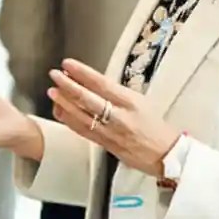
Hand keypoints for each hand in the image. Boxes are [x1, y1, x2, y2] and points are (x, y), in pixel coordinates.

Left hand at [47, 58, 180, 176]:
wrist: (166, 154)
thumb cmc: (155, 125)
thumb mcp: (140, 101)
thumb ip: (116, 93)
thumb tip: (91, 81)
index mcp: (131, 102)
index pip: (102, 84)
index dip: (82, 73)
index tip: (67, 64)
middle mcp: (120, 117)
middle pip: (88, 99)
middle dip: (68, 86)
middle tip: (55, 75)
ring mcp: (111, 133)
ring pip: (82, 116)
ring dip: (64, 103)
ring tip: (52, 91)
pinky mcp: (105, 145)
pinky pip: (83, 131)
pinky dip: (69, 120)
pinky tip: (59, 110)